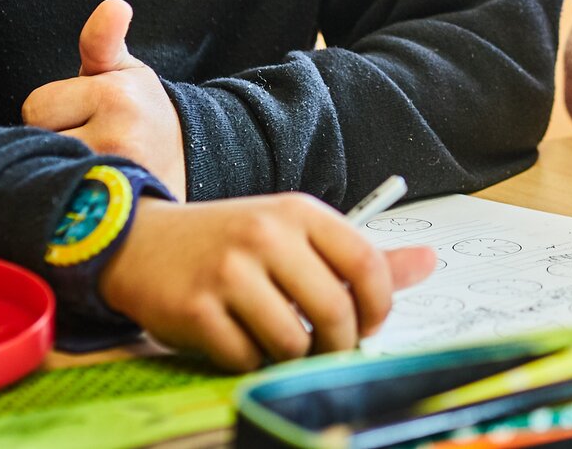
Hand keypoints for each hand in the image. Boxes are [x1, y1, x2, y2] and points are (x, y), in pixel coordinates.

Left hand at [23, 0, 188, 199]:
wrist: (190, 162)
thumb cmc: (142, 112)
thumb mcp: (124, 71)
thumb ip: (102, 39)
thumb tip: (114, 7)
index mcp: (116, 96)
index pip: (37, 107)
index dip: (54, 111)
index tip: (82, 114)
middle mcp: (119, 137)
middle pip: (37, 143)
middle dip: (54, 141)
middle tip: (88, 139)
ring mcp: (117, 178)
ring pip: (48, 173)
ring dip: (60, 171)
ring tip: (90, 164)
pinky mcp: (116, 211)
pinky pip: (63, 205)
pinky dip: (70, 200)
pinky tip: (91, 193)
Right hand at [101, 195, 435, 371]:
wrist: (141, 242)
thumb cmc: (232, 244)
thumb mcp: (295, 235)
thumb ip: (358, 255)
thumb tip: (430, 261)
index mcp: (299, 212)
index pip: (367, 263)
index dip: (380, 306)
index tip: (370, 325)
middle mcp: (266, 235)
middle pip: (335, 311)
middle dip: (338, 343)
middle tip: (325, 347)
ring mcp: (229, 272)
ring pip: (292, 341)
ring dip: (289, 354)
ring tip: (275, 338)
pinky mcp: (195, 309)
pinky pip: (245, 357)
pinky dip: (247, 360)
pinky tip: (236, 338)